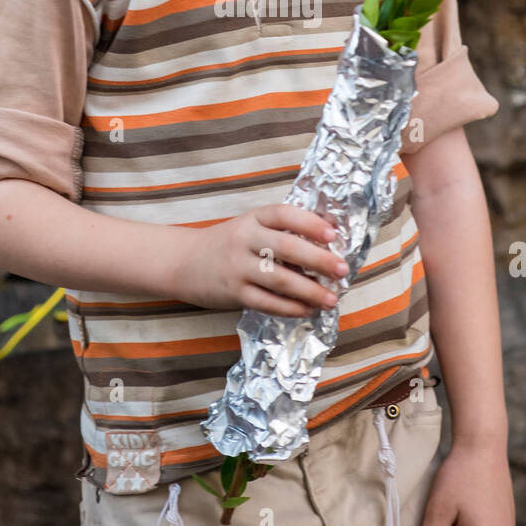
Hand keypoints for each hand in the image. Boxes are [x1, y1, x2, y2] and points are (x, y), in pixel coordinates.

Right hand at [180, 203, 348, 316]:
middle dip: (318, 260)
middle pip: (286, 247)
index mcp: (254, 218)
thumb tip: (329, 239)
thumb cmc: (228, 243)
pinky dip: (291, 308)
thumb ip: (283, 231)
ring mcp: (238, 267)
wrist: (183, 261)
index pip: (284, 215)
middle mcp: (245, 239)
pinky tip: (308, 310)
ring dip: (310, 290)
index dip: (311, 223)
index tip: (334, 234)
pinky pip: (267, 303)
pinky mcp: (234, 293)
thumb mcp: (251, 227)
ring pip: (279, 279)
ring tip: (332, 298)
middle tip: (342, 270)